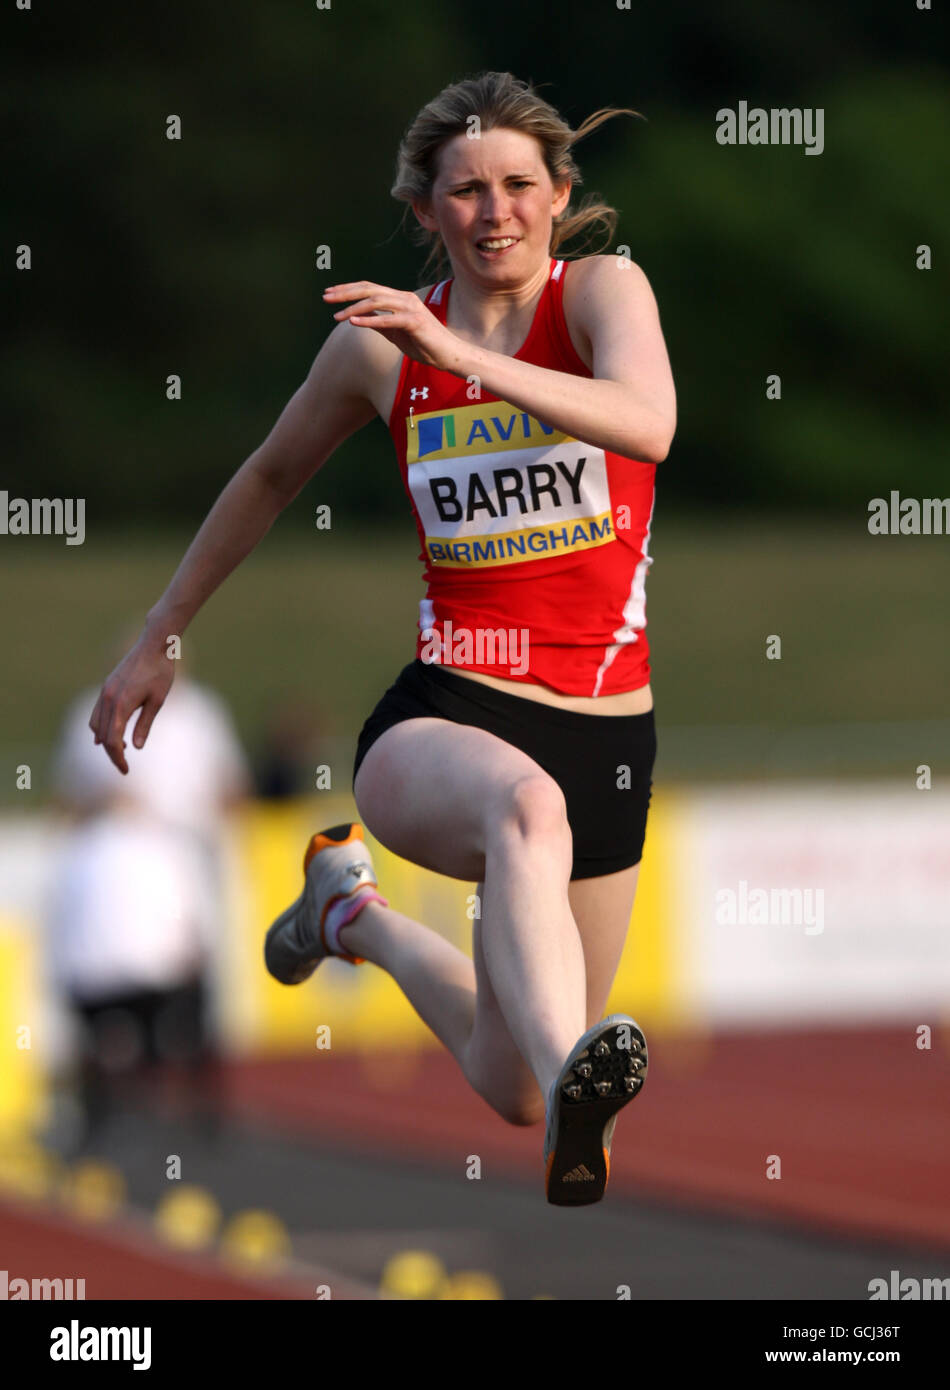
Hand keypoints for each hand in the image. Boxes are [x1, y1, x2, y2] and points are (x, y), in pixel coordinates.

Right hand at [88, 627, 175, 773]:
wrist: (154, 646)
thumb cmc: (161, 672)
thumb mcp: (157, 701)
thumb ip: (144, 724)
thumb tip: (135, 747)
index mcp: (120, 705)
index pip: (113, 740)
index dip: (117, 758)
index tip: (126, 770)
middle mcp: (107, 699)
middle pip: (103, 736)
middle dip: (111, 754)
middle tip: (123, 767)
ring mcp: (105, 692)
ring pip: (96, 724)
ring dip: (104, 740)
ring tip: (119, 751)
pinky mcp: (107, 687)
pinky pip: (97, 712)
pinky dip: (100, 726)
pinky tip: (111, 733)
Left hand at [324, 281, 457, 370]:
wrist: (448, 355)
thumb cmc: (423, 344)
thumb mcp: (394, 332)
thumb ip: (378, 321)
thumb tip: (358, 315)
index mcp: (399, 298)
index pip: (369, 288)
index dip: (348, 289)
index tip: (329, 294)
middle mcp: (404, 298)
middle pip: (370, 289)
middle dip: (345, 293)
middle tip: (326, 297)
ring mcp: (411, 308)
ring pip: (376, 301)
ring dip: (354, 308)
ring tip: (337, 315)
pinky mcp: (415, 322)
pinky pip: (388, 319)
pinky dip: (370, 320)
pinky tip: (354, 323)